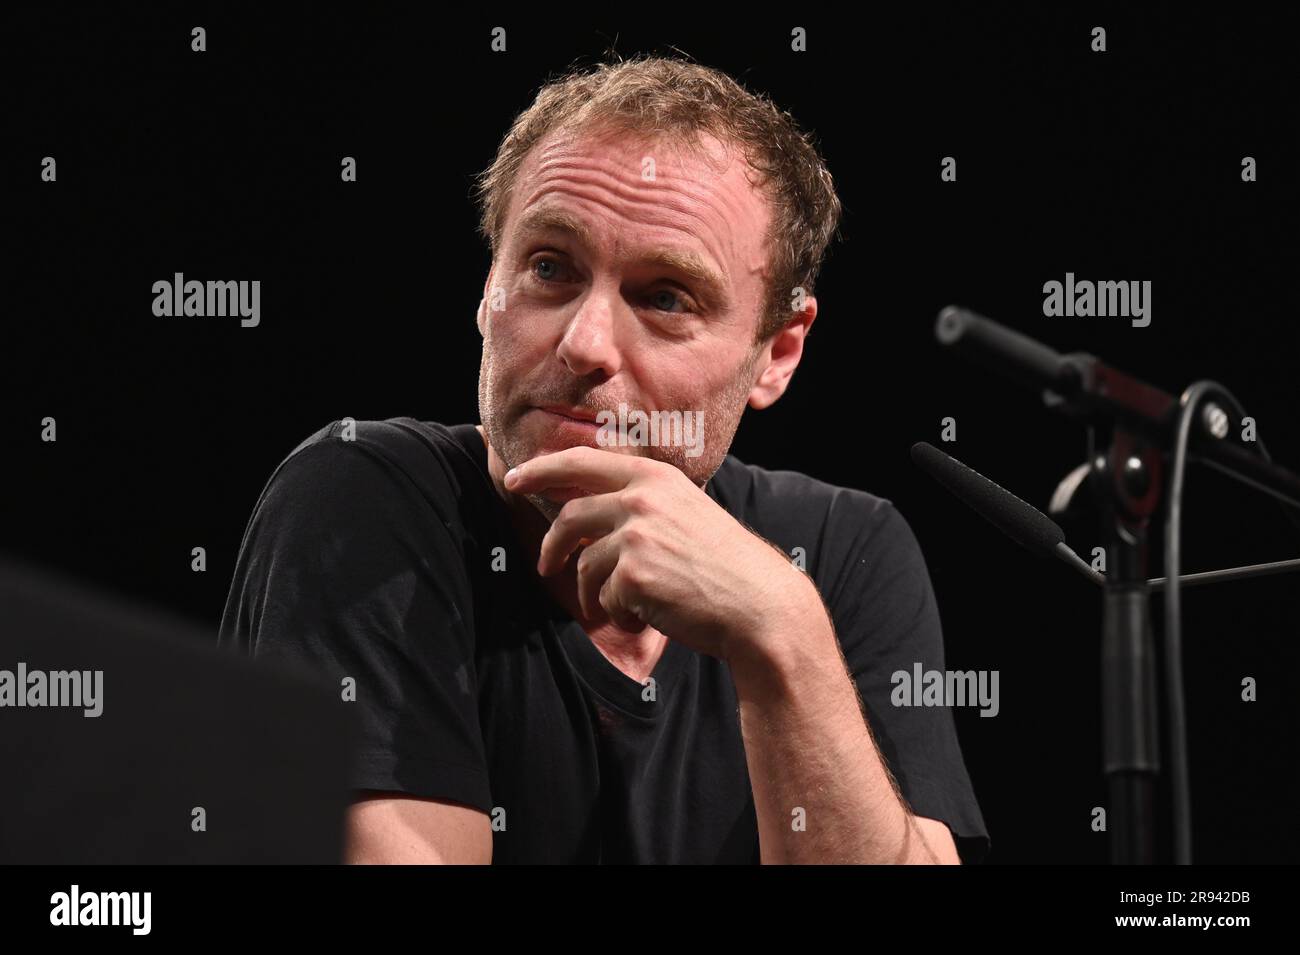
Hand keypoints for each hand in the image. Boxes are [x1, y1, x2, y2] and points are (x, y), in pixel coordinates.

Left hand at [504, 446, 816, 661]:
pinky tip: (648, 616)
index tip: (516, 478)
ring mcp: (636, 534)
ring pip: (584, 565)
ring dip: (597, 594)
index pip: (583, 460)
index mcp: (655, 476)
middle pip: (570, 516)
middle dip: (552, 546)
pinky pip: (602, 598)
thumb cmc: (723, 566)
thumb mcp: (685, 513)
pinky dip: (620, 614)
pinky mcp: (633, 573)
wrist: (757, 604)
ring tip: (628, 606)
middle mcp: (643, 497)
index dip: (543, 468)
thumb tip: (585, 509)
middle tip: (545, 565)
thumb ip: (642, 503)